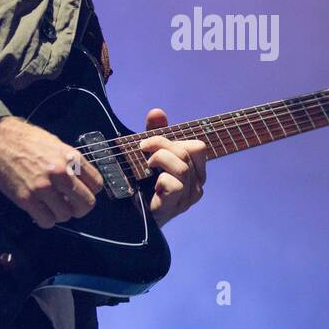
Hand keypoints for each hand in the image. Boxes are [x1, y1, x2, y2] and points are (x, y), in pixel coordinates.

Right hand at [0, 116, 103, 228]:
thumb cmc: (24, 138)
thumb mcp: (55, 144)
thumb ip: (69, 163)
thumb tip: (78, 181)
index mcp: (70, 158)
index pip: (96, 184)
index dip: (90, 192)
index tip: (81, 193)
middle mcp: (61, 173)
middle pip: (86, 203)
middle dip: (80, 208)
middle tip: (70, 206)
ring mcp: (43, 187)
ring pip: (66, 215)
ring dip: (61, 214)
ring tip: (51, 207)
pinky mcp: (26, 199)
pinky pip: (46, 221)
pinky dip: (45, 220)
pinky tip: (40, 212)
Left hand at [138, 107, 207, 227]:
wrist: (130, 217)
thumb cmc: (142, 186)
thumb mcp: (150, 156)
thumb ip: (156, 134)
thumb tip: (157, 112)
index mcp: (195, 171)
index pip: (198, 147)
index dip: (173, 140)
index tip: (149, 143)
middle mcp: (196, 185)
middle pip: (186, 153)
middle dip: (160, 145)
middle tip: (141, 150)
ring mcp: (188, 198)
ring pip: (181, 168)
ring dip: (159, 160)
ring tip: (146, 167)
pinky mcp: (175, 207)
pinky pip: (174, 185)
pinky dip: (160, 180)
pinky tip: (151, 186)